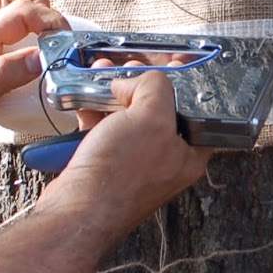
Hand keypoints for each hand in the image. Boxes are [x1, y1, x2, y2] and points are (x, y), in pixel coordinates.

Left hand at [0, 0, 68, 151]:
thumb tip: (42, 58)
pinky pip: (6, 37)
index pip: (22, 11)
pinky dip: (24, 40)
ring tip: (49, 45)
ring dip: (33, 20)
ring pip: (9, 12)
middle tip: (58, 36)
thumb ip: (6, 75)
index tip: (67, 42)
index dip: (52, 21)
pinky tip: (32, 64)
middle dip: (43, 7)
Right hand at [41, 71, 210, 241]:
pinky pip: (105, 128)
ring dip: (114, 92)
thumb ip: (156, 87)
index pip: (197, 109)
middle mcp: (165, 159)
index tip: (171, 63)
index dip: (185, 82)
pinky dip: (96, 110)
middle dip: (141, 82)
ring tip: (102, 76)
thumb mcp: (151, 118)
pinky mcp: (108, 163)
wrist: (75, 209)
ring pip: (129, 115)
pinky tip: (87, 99)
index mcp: (189, 154)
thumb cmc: (119, 179)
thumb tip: (141, 77)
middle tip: (130, 70)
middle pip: (159, 108)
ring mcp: (135, 162)